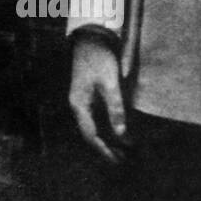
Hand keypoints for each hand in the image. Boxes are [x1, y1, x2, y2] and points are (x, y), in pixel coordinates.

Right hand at [69, 30, 127, 163]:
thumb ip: (115, 109)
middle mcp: (77, 105)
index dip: (104, 150)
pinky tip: (117, 131)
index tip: (118, 160)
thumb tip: (121, 135)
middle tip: (123, 160)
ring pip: (92, 127)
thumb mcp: (109, 84)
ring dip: (106, 139)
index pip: (90, 134)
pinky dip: (106, 128)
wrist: (90, 39)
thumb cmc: (99, 60)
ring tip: (122, 150)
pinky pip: (95, 118)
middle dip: (105, 148)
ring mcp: (81, 101)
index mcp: (79, 104)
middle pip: (89, 133)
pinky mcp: (87, 96)